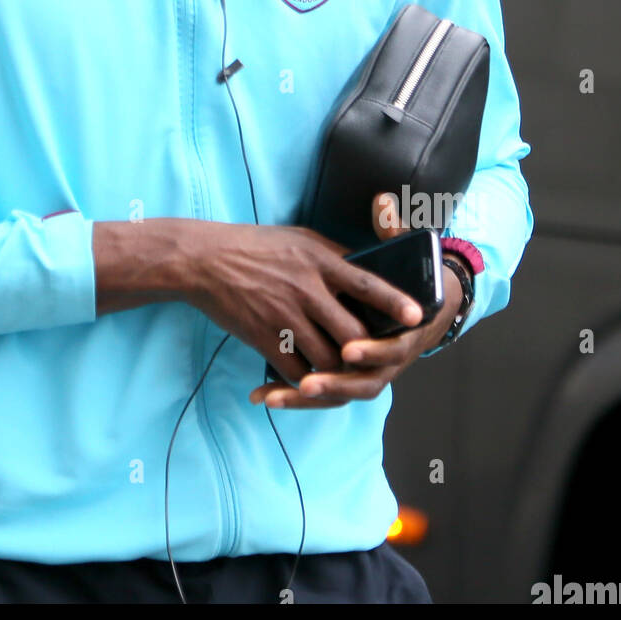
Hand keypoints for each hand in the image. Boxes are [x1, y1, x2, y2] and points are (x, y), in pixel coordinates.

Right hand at [184, 209, 426, 392]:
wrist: (204, 261)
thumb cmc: (253, 245)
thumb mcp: (298, 239)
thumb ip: (331, 255)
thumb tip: (362, 268)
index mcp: (317, 261)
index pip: (365, 282)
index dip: (393, 301)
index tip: (416, 315)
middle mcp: (306, 289)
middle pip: (352, 331)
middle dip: (367, 350)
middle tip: (377, 357)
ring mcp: (284, 316)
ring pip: (327, 357)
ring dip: (338, 370)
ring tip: (345, 373)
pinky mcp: (263, 337)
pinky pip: (295, 370)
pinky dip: (306, 380)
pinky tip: (308, 380)